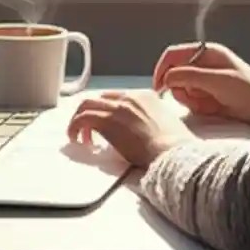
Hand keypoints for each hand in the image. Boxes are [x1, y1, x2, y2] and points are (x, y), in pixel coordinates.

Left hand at [66, 90, 196, 166]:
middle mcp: (130, 97)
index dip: (109, 110)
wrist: (172, 152)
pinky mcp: (106, 121)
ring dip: (79, 119)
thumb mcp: (167, 124)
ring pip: (87, 104)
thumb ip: (154, 120)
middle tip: (89, 131)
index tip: (106, 124)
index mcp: (146, 96)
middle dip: (92, 113)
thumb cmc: (175, 146)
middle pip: (101, 98)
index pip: (118, 97)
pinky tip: (77, 139)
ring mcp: (117, 108)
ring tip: (79, 136)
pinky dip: (75, 127)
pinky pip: (82, 118)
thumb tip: (145, 131)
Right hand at [152, 42, 249, 124]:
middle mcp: (203, 63)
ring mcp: (204, 79)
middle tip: (197, 99)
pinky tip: (212, 108)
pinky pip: (190, 100)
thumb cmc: (246, 91)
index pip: (173, 54)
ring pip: (181, 89)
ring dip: (191, 99)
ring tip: (210, 104)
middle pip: (175, 74)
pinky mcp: (207, 94)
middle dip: (182, 89)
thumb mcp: (218, 81)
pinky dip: (197, 106)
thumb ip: (190, 76)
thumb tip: (166, 78)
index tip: (159, 88)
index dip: (162, 69)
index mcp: (206, 52)